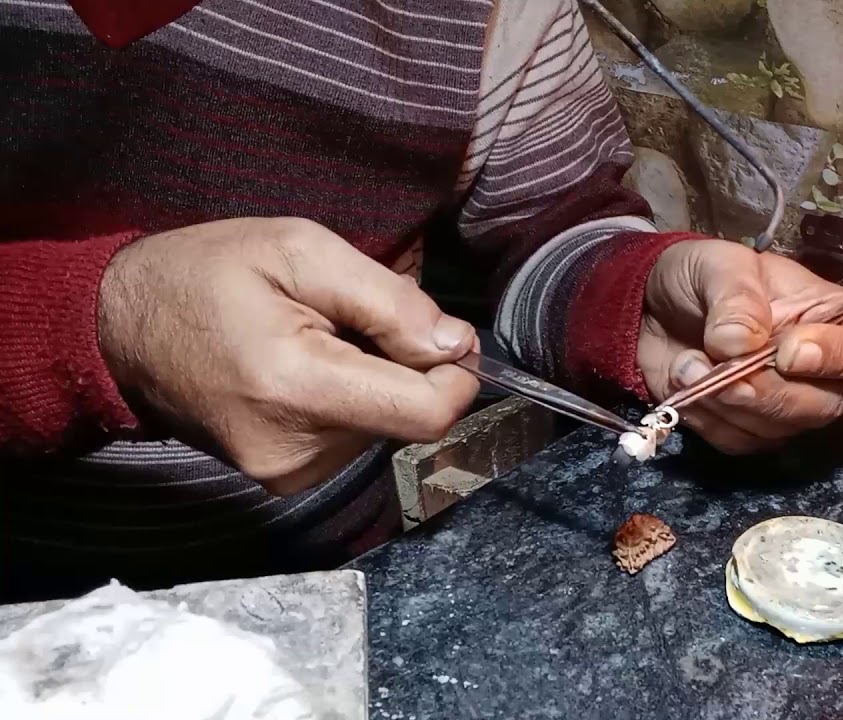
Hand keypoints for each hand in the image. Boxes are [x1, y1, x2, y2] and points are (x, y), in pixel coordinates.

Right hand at [98, 217, 479, 494]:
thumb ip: (388, 300)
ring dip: (373, 381)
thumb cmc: (204, 276)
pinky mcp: (281, 479)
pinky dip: (348, 401)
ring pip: (382, 427)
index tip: (446, 335)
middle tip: (349, 320)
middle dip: (403, 366)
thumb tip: (455, 343)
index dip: (456, 375)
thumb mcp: (299, 250)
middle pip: (407, 417)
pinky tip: (306, 370)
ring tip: (316, 340)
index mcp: (297, 388)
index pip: (426, 414)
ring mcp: (284, 474)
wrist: (116, 327)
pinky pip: (351, 438)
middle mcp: (295, 450)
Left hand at [638, 239, 842, 454]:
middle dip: (768, 391)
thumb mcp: (720, 265)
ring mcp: (789, 406)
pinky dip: (706, 416)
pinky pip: (740, 441)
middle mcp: (826, 371)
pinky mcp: (749, 430)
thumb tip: (741, 344)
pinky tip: (685, 380)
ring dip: (726, 401)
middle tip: (720, 365)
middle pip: (826, 405)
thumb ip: (736, 299)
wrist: (654, 307)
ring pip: (780, 428)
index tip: (787, 350)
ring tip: (688, 363)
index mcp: (839, 319)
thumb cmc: (704, 278)